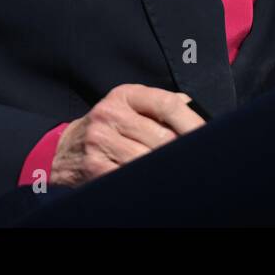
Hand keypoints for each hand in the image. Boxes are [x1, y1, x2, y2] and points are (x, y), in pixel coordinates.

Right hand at [50, 84, 204, 187]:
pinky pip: (130, 175)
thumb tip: (194, 109)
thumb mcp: (128, 105)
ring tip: (178, 170)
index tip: (209, 135)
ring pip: (148, 159)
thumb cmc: (108, 126)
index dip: (192, 121)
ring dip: (165, 167)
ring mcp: (100, 141)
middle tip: (197, 158)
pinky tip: (154, 179)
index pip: (167, 104)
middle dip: (182, 149)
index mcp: (124, 95)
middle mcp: (110, 114)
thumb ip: (159, 104)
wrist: (65, 150)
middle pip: (161, 135)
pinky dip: (145, 179)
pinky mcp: (95, 167)